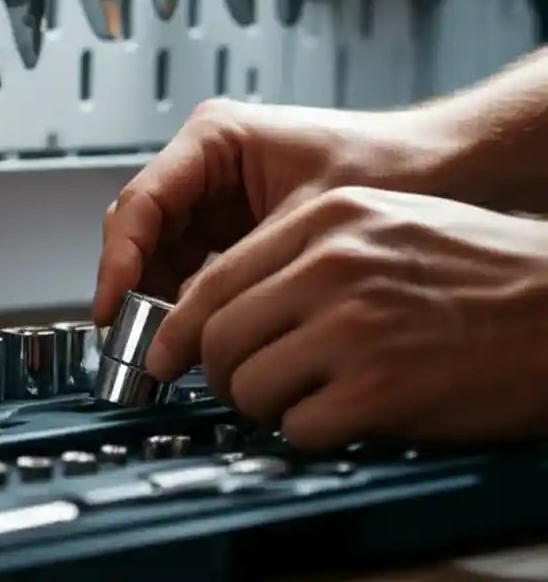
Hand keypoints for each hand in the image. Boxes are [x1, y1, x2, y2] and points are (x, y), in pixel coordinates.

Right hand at [93, 99, 466, 328]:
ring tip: (166, 345)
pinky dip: (189, 300)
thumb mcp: (308, 220)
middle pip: (141, 229)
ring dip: (158, 298)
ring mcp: (217, 195)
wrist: (448, 167)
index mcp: (215, 138)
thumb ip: (241, 270)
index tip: (112, 306)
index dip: (118, 259)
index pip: (142, 201)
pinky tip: (199, 332)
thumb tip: (185, 324)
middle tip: (134, 339)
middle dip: (134, 286)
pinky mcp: (232, 226)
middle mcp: (207, 163)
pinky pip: (191, 266)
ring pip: (160, 253)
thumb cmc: (391, 166)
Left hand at [147, 186, 547, 450]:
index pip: (216, 280)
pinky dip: (307, 432)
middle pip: (219, 337)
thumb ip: (303, 255)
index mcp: (329, 223)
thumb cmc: (483, 270)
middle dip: (220, 374)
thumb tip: (227, 299)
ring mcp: (354, 327)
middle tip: (242, 386)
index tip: (170, 354)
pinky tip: (339, 418)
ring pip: (248, 386)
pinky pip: (297, 426)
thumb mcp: (385, 227)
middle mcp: (333, 267)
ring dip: (262, 406)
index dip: (183, 328)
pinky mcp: (380, 388)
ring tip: (300, 401)